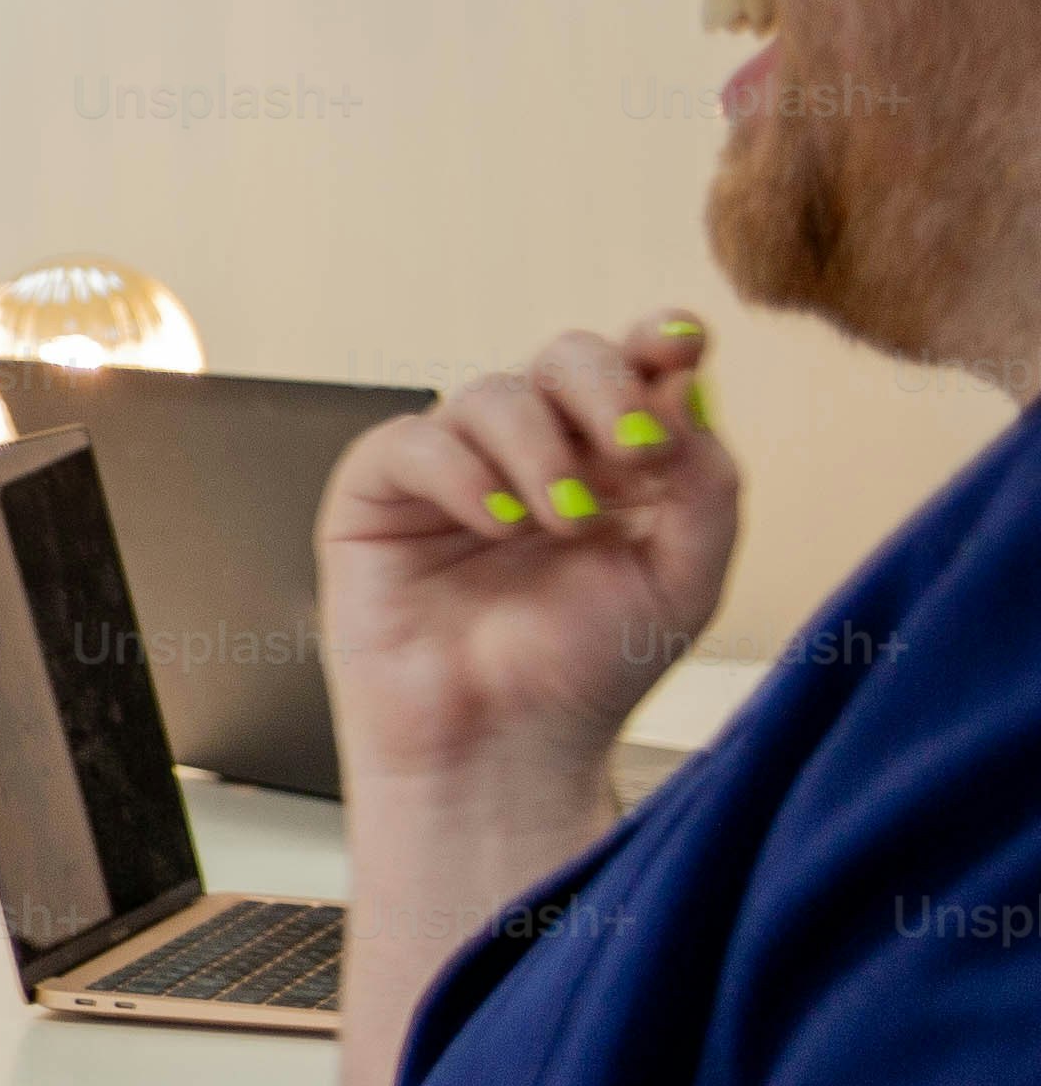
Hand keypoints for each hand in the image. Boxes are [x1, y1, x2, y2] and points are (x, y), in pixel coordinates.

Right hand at [321, 313, 735, 814]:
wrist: (505, 744)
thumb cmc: (587, 670)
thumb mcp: (684, 580)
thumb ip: (706, 484)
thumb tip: (685, 389)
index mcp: (612, 461)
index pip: (636, 369)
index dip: (657, 341)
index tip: (683, 343)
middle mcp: (535, 450)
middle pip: (565, 357)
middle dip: (603, 386)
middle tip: (632, 451)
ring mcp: (456, 467)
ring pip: (491, 392)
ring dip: (540, 450)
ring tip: (559, 526)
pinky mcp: (379, 492)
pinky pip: (415, 440)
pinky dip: (464, 473)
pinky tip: (496, 525)